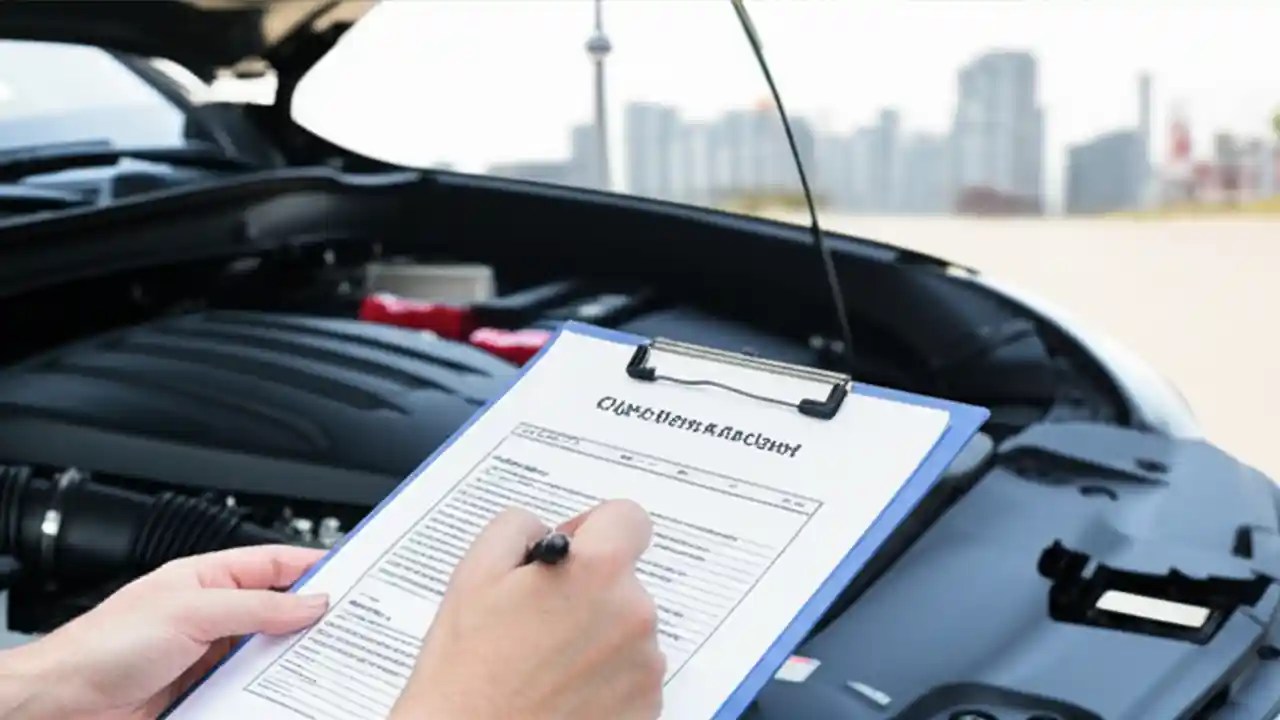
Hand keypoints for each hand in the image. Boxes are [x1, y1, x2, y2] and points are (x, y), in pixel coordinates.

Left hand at [0, 545, 328, 719]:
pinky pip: (250, 689)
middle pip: (278, 611)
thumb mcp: (192, 613)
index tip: (353, 574)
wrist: (61, 704)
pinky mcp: (206, 692)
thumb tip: (311, 601)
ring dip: (292, 660)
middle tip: (350, 625)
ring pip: (268, 654)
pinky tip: (287, 695)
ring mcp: (209, 656)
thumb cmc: (105, 646)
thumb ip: (256, 606)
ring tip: (324, 663)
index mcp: (208, 578)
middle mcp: (212, 615)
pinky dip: (271, 693)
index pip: (274, 563)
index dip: (314, 565)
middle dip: (312, 618)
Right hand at [392, 500, 664, 719]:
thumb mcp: (474, 576)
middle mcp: (634, 616)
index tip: (574, 554)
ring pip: (627, 631)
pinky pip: (631, 677)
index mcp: (597, 572)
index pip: (629, 518)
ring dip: (595, 639)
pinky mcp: (647, 710)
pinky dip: (604, 681)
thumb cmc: (467, 675)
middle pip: (624, 581)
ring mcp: (645, 669)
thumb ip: (518, 527)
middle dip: (588, 591)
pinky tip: (561, 694)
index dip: (597, 530)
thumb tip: (549, 529)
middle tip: (537, 623)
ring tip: (543, 666)